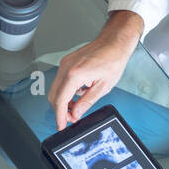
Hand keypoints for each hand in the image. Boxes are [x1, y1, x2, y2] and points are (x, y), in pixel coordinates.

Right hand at [48, 11, 143, 129]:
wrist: (114, 42)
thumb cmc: (112, 59)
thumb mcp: (103, 87)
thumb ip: (86, 102)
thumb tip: (76, 114)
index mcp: (75, 74)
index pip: (60, 101)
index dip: (60, 116)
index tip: (61, 126)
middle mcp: (66, 68)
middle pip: (54, 96)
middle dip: (61, 110)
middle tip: (72, 118)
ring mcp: (65, 64)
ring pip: (56, 89)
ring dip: (64, 101)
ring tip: (78, 106)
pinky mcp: (66, 62)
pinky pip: (61, 81)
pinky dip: (66, 91)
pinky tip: (79, 93)